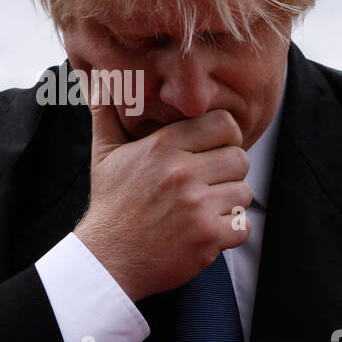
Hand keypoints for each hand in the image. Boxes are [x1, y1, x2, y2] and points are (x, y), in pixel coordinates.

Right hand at [74, 99, 251, 301]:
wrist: (107, 260)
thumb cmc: (111, 206)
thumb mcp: (104, 155)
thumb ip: (107, 114)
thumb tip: (96, 81)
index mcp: (163, 146)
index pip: (223, 124)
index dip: (225, 136)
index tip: (215, 151)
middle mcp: (182, 173)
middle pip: (240, 157)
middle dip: (229, 171)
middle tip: (210, 184)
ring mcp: (197, 206)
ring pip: (244, 192)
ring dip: (230, 203)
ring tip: (204, 210)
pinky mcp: (207, 237)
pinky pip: (243, 225)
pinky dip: (230, 231)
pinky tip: (207, 231)